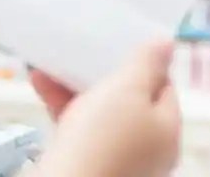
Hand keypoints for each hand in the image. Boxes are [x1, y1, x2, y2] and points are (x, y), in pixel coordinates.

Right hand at [34, 42, 181, 176]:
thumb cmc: (100, 144)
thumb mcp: (127, 91)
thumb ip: (146, 64)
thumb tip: (167, 44)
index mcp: (167, 131)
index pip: (164, 88)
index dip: (144, 63)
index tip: (122, 44)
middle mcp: (147, 150)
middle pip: (129, 101)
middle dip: (102, 74)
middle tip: (86, 53)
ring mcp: (117, 161)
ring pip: (100, 115)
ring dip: (75, 86)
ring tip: (54, 63)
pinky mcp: (88, 167)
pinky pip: (78, 131)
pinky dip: (61, 106)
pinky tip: (42, 84)